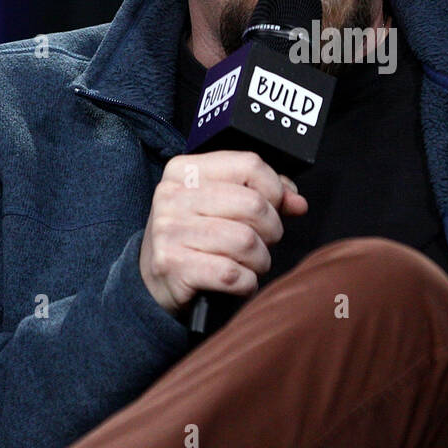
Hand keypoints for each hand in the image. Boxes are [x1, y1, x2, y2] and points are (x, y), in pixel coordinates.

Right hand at [139, 151, 307, 315]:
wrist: (150, 283)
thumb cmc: (194, 239)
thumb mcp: (219, 205)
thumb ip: (262, 195)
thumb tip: (297, 202)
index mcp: (185, 170)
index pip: (250, 165)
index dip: (275, 190)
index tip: (275, 207)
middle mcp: (173, 195)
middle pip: (254, 205)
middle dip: (271, 230)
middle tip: (263, 243)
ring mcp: (170, 230)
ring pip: (246, 242)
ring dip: (260, 260)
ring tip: (250, 264)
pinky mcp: (173, 265)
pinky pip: (233, 274)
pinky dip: (246, 283)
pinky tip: (238, 282)